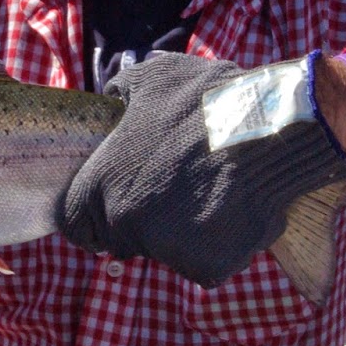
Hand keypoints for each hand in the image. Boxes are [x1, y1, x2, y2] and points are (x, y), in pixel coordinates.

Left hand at [55, 52, 345, 286]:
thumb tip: (111, 93)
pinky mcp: (205, 268)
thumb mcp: (153, 77)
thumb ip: (120, 89)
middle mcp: (125, 224)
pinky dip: (219, 247)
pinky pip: (206, 264)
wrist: (269, 130)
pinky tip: (234, 213)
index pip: (75, 224)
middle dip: (144, 222)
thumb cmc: (208, 101)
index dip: (93, 216)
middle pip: (123, 240)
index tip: (119, 203)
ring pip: (167, 251)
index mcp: (101, 186)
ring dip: (184, 233)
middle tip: (177, 193)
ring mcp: (165, 250)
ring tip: (214, 195)